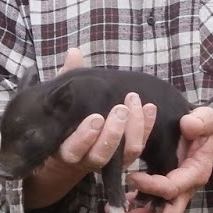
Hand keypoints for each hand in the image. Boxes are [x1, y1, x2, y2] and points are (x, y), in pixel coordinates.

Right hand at [18, 48, 152, 208]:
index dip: (85, 137)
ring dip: (133, 129)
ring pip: (126, 153)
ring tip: (133, 101)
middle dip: (113, 133)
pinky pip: (139, 146)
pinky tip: (149, 107)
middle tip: (120, 109)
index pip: (74, 150)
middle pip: (102, 155)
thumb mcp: (62, 99)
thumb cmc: (67, 118)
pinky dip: (146, 127)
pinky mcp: (126, 157)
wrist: (78, 143)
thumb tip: (74, 52)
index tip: (96, 118)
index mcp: (66, 149)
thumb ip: (66, 77)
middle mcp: (86, 159)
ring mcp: (109, 160)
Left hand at [117, 105, 212, 212]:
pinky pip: (151, 205)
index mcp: (195, 173)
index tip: (131, 177)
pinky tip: (116, 205)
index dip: (152, 186)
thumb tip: (188, 125)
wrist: (210, 137)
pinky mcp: (166, 190)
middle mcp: (185, 188)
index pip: (172, 188)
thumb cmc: (206, 128)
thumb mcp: (208, 119)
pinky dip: (135, 208)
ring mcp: (176, 192)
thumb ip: (201, 121)